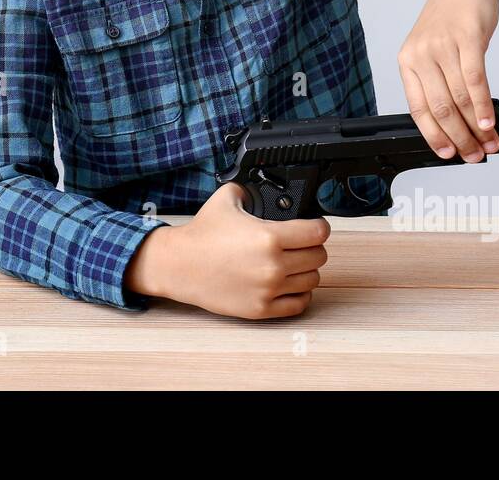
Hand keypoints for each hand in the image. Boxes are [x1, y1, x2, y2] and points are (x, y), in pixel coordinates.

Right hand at [124, 183, 328, 318]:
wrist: (179, 266)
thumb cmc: (201, 235)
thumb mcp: (226, 198)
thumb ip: (249, 189)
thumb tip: (261, 188)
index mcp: (269, 237)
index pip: (318, 233)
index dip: (319, 226)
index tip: (314, 226)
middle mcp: (273, 265)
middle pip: (318, 257)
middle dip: (313, 247)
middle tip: (301, 244)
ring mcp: (268, 290)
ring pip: (312, 281)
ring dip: (307, 270)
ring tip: (295, 263)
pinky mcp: (261, 309)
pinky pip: (298, 304)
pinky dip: (299, 293)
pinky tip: (290, 283)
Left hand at [396, 0, 498, 162]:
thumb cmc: (449, 19)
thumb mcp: (432, 49)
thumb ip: (439, 81)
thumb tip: (459, 121)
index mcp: (407, 61)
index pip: (417, 108)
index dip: (433, 135)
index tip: (448, 154)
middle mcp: (420, 54)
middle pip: (440, 108)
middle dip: (459, 137)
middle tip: (475, 155)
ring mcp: (443, 45)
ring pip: (459, 98)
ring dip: (476, 126)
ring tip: (490, 142)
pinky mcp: (467, 38)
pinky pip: (474, 79)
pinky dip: (483, 105)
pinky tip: (490, 122)